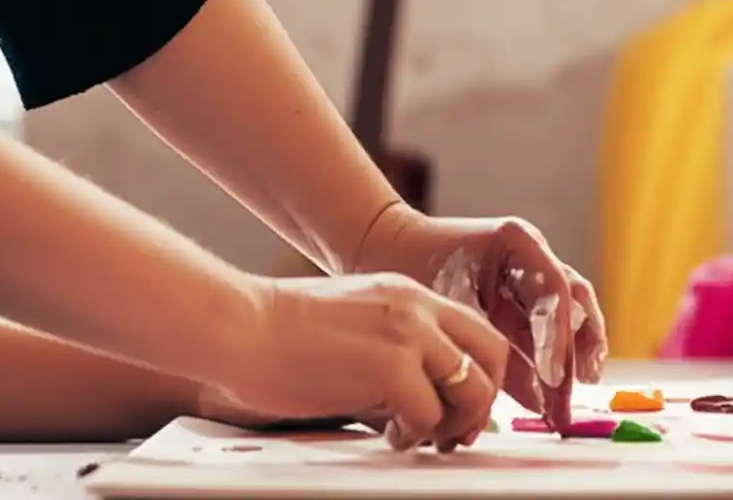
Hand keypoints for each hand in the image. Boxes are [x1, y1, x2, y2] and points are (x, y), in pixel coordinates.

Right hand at [215, 273, 507, 451]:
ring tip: (417, 435)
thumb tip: (425, 397)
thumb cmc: (280, 335)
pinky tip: (389, 436)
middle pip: (493, 354)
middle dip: (483, 399)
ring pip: (473, 387)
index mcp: (409, 295)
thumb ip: (396, 349)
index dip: (481, 373)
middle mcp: (418, 307)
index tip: (463, 406)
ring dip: (453, 422)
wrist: (239, 326)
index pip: (477, 331)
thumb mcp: (356, 325)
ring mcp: (408, 334)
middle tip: (456, 431)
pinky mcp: (390, 367)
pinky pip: (430, 413)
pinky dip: (416, 435)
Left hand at [355, 207, 606, 430]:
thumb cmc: (410, 263)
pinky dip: (542, 367)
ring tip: (562, 409)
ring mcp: (529, 280)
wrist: (382, 246)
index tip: (552, 378)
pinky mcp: (517, 303)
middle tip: (566, 400)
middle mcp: (532, 258)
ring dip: (566, 367)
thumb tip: (518, 394)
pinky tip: (543, 400)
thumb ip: (482, 339)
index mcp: (517, 242)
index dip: (557, 338)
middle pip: (572, 307)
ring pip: (566, 323)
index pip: (554, 291)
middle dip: (573, 357)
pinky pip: (540, 338)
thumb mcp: (446, 298)